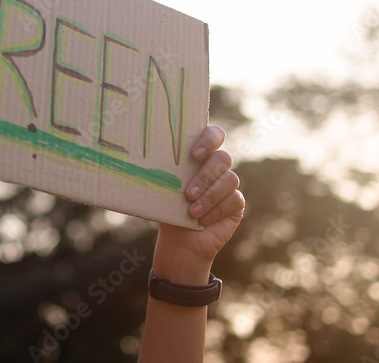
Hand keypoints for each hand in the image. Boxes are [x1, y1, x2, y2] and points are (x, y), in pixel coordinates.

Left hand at [153, 126, 244, 282]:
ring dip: (209, 196)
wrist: (179, 242)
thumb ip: (162, 173)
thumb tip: (142, 159)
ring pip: (230, 179)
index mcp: (200, 157)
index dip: (209, 139)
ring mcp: (228, 185)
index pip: (214, 135)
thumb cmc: (168, 211)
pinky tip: (202, 221)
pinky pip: (234, 200)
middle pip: (223, 158)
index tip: (195, 154)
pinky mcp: (236, 203)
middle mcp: (216, 168)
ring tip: (192, 211)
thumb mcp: (162, 190)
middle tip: (188, 192)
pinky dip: (216, 210)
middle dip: (205, 176)